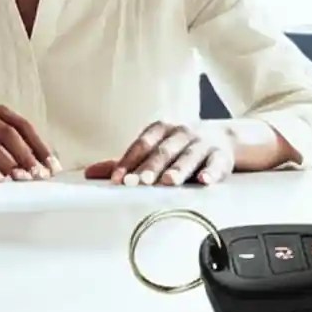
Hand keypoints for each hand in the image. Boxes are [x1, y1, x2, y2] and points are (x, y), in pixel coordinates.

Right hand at [0, 105, 61, 181]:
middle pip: (8, 134)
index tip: (53, 168)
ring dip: (7, 164)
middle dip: (24, 155)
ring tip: (20, 179)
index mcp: (1, 112)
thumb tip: (52, 168)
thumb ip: (29, 147)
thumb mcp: (9, 137)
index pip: (24, 127)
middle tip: (36, 174)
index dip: (40, 147)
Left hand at [85, 121, 234, 186]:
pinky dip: (211, 172)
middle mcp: (181, 133)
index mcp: (160, 129)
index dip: (129, 161)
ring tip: (169, 182)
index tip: (118, 179)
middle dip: (150, 167)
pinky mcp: (221, 155)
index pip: (141, 145)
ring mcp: (202, 143)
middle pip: (163, 151)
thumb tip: (89, 173)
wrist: (222, 137)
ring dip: (178, 169)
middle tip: (139, 182)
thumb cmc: (178, 147)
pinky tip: (205, 181)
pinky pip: (216, 163)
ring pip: (188, 156)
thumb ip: (125, 162)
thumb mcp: (153, 148)